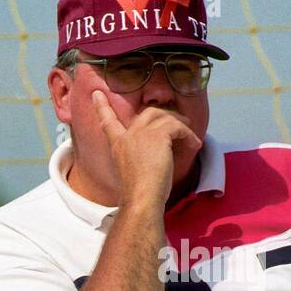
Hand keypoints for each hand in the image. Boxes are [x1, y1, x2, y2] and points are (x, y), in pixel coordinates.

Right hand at [92, 91, 202, 209]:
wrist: (142, 197)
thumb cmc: (139, 192)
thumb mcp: (133, 170)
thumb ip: (139, 156)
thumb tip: (159, 152)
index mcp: (117, 145)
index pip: (107, 121)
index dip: (102, 107)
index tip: (97, 94)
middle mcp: (127, 136)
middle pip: (148, 113)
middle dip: (166, 114)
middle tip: (180, 123)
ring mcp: (141, 134)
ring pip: (166, 117)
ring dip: (182, 126)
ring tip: (190, 137)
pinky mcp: (158, 136)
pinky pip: (178, 127)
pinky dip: (189, 135)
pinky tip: (194, 145)